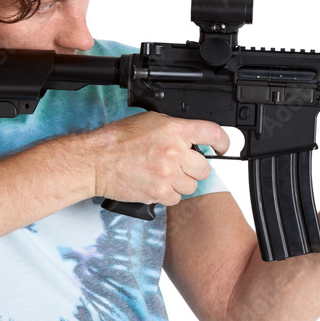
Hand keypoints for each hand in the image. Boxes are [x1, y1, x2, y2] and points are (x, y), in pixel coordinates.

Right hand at [86, 112, 229, 205]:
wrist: (97, 161)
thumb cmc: (118, 140)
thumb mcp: (150, 122)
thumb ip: (175, 130)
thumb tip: (192, 139)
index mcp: (174, 130)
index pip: (212, 133)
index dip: (223, 141)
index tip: (222, 147)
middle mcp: (174, 151)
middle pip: (204, 167)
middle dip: (193, 168)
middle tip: (178, 164)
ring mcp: (167, 174)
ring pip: (191, 186)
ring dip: (181, 182)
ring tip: (162, 174)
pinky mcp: (159, 192)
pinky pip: (176, 198)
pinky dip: (168, 194)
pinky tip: (155, 184)